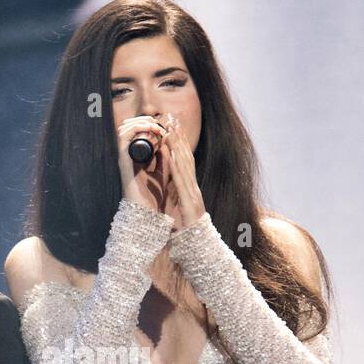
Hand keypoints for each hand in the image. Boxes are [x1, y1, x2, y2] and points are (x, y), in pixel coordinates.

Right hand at [115, 114, 170, 212]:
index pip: (134, 131)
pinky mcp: (123, 160)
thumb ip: (164, 154)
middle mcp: (127, 155)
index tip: (163, 126)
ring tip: (155, 126)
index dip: (147, 123)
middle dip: (143, 120)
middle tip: (158, 124)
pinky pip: (124, 137)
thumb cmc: (154, 194)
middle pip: (127, 126)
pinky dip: (137, 129)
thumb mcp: (163, 169)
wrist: (147, 210)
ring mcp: (123, 157)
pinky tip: (151, 130)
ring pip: (123, 128)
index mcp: (135, 156)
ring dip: (140, 123)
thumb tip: (167, 136)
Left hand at [161, 114, 204, 230]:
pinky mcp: (190, 200)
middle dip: (179, 136)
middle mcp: (192, 186)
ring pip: (184, 164)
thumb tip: (166, 182)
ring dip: (178, 145)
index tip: (172, 126)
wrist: (197, 245)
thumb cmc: (186, 228)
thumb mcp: (177, 206)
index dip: (179, 142)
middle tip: (172, 118)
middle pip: (186, 156)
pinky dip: (176, 166)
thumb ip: (174, 193)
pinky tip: (171, 154)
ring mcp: (192, 192)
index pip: (184, 160)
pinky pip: (181, 180)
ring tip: (170, 129)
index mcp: (189, 187)